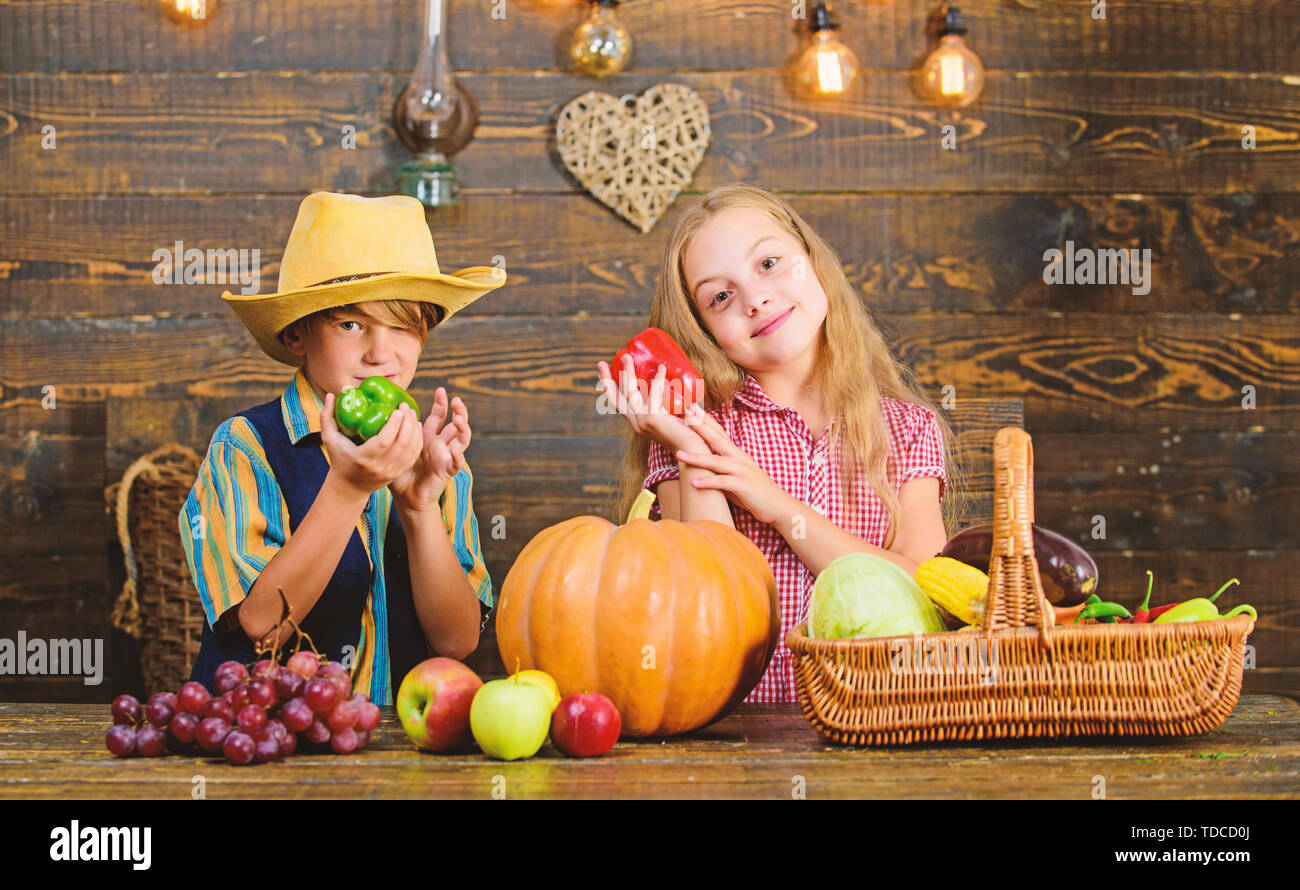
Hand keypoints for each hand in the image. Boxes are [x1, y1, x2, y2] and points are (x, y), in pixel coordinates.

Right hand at [320, 392, 422, 497]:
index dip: (394, 425)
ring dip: (414, 430)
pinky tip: (416, 426)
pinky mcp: (397, 473)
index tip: (397, 410)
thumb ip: (326, 416)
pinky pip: (412, 456)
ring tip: (411, 413)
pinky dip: (417, 440)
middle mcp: (378, 467)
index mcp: (362, 458)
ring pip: (410, 450)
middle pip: (401, 444)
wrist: (349, 487)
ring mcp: (390, 472)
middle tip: (405, 406)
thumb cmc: (338, 458)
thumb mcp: (329, 439)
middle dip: (407, 423)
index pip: (383, 442)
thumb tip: (331, 395)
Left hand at [388, 387, 471, 514]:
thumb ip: (391, 432)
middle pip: (456, 423)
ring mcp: (446, 456)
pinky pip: (456, 463)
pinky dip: (458, 457)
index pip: (439, 415)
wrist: (406, 497)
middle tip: (456, 399)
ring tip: (458, 419)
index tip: (440, 390)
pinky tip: (455, 450)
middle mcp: (440, 443)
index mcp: (428, 436)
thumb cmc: (399, 472)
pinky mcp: (446, 470)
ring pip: (462, 439)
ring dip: (462, 428)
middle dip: (459, 410)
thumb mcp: (394, 448)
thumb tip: (386, 411)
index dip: (441, 403)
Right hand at [597, 355, 704, 453]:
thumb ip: (669, 404)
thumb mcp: (671, 417)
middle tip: (601, 363)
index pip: (618, 405)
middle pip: (615, 399)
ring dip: (627, 373)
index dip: (609, 389)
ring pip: (630, 392)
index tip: (603, 374)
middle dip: (606, 380)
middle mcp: (636, 424)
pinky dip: (658, 380)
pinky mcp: (654, 419)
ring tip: (626, 356)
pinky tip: (662, 369)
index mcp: (638, 424)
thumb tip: (674, 381)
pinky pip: (654, 394)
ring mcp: (643, 422)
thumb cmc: (687, 435)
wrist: (693, 451)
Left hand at [674, 403, 795, 525]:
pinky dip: (707, 482)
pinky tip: (694, 482)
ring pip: (715, 462)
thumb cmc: (755, 492)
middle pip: (716, 439)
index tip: (691, 409)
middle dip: (700, 427)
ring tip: (679, 455)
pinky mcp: (743, 485)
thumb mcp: (737, 475)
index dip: (705, 420)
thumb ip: (722, 468)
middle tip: (685, 415)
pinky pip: (722, 482)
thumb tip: (702, 465)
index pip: (719, 432)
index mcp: (737, 454)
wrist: (778, 505)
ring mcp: (741, 471)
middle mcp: (739, 458)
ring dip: (696, 458)